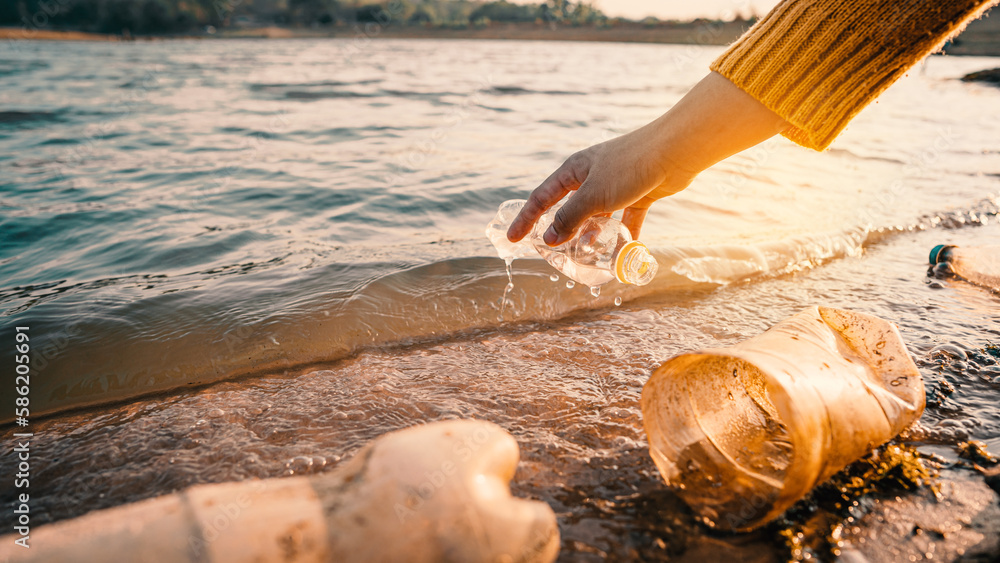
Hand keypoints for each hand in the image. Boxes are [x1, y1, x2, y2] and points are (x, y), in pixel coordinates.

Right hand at [506, 72, 788, 245]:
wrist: (674, 152)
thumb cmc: (629, 167)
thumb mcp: (593, 196)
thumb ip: (570, 218)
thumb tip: (550, 238)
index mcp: (573, 171)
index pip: (541, 198)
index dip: (525, 219)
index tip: (513, 239)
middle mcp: (591, 177)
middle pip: (569, 209)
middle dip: (562, 232)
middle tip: (554, 255)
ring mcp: (615, 186)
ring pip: (597, 217)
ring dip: (592, 237)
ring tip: (587, 257)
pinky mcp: (637, 195)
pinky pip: (625, 220)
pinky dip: (623, 237)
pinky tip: (624, 255)